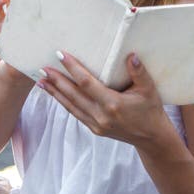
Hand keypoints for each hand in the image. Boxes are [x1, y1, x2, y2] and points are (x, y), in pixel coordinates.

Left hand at [39, 52, 167, 147]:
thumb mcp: (149, 90)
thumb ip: (139, 72)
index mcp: (113, 104)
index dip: (73, 68)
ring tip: (41, 81)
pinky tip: (55, 94)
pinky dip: (64, 102)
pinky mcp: (94, 129)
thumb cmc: (151, 110)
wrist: (151, 138)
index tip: (61, 55)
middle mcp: (101, 115)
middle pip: (73, 94)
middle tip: (43, 67)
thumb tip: (130, 55)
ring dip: (55, 92)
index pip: (86, 83)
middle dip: (56, 80)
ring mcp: (96, 124)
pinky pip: (75, 113)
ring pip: (71, 105)